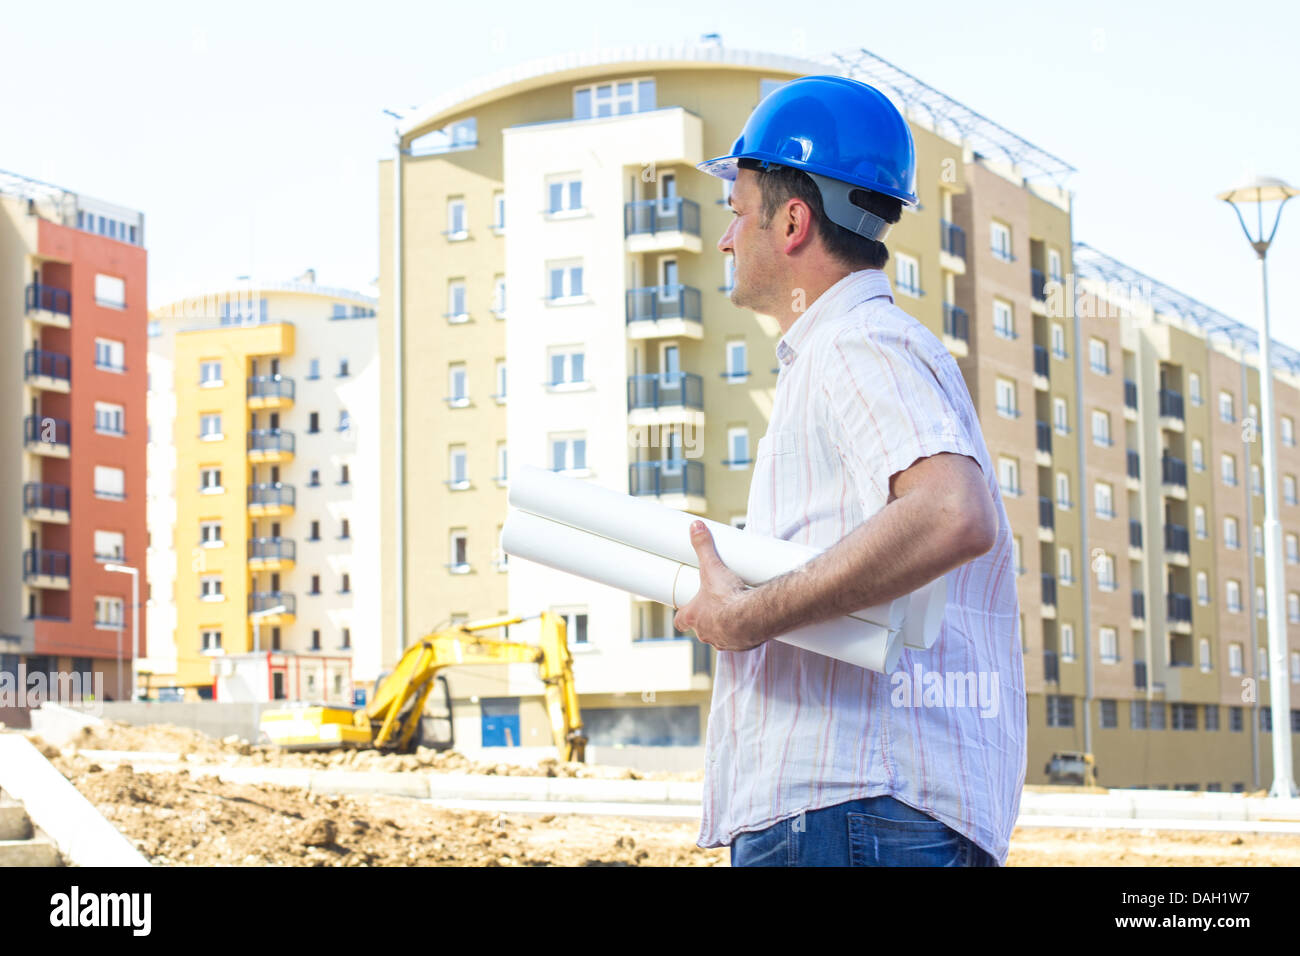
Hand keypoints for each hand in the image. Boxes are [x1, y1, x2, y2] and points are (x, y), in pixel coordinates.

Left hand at [673, 521, 766, 651]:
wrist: (752, 618)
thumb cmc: (727, 597)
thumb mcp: (712, 566)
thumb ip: (703, 546)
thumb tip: (695, 526)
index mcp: (695, 616)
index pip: (680, 620)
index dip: (683, 614)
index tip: (687, 607)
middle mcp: (706, 633)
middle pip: (701, 629)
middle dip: (708, 618)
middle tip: (717, 605)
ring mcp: (724, 641)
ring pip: (721, 637)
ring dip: (726, 627)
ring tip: (736, 613)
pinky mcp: (743, 645)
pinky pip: (740, 641)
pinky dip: (744, 634)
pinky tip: (751, 624)